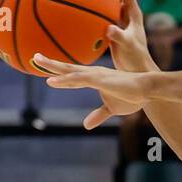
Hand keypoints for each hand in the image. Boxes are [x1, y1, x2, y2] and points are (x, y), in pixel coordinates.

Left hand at [32, 53, 152, 129]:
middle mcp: (92, 73)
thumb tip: (86, 125)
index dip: (59, 72)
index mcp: (94, 78)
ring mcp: (95, 75)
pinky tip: (51, 80)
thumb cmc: (132, 96)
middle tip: (35, 56)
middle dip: (50, 63)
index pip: (72, 74)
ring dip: (53, 66)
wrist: (147, 89)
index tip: (45, 68)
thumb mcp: (112, 109)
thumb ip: (98, 115)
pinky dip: (64, 79)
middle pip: (67, 67)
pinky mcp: (99, 79)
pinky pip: (78, 79)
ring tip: (37, 60)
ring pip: (69, 70)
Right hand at [105, 0, 151, 72]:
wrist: (137, 70)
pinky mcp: (117, 27)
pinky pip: (107, 9)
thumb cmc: (134, 59)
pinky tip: (87, 0)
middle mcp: (130, 14)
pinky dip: (100, 2)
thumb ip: (119, 37)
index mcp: (134, 15)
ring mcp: (124, 20)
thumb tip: (108, 29)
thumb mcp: (126, 47)